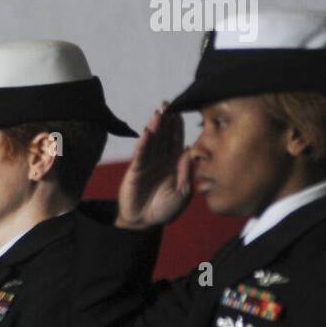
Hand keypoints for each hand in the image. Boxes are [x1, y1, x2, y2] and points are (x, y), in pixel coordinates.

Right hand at [116, 103, 193, 229]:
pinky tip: (147, 132)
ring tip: (158, 113)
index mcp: (174, 165)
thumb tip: (190, 152)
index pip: (177, 142)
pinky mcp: (135, 170)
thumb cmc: (166, 210)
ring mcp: (148, 164)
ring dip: (155, 128)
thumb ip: (186, 174)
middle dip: (166, 121)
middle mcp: (161, 161)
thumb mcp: (183, 194)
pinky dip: (143, 144)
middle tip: (167, 104)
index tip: (180, 113)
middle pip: (164, 137)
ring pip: (152, 142)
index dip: (178, 128)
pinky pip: (140, 155)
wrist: (144, 222)